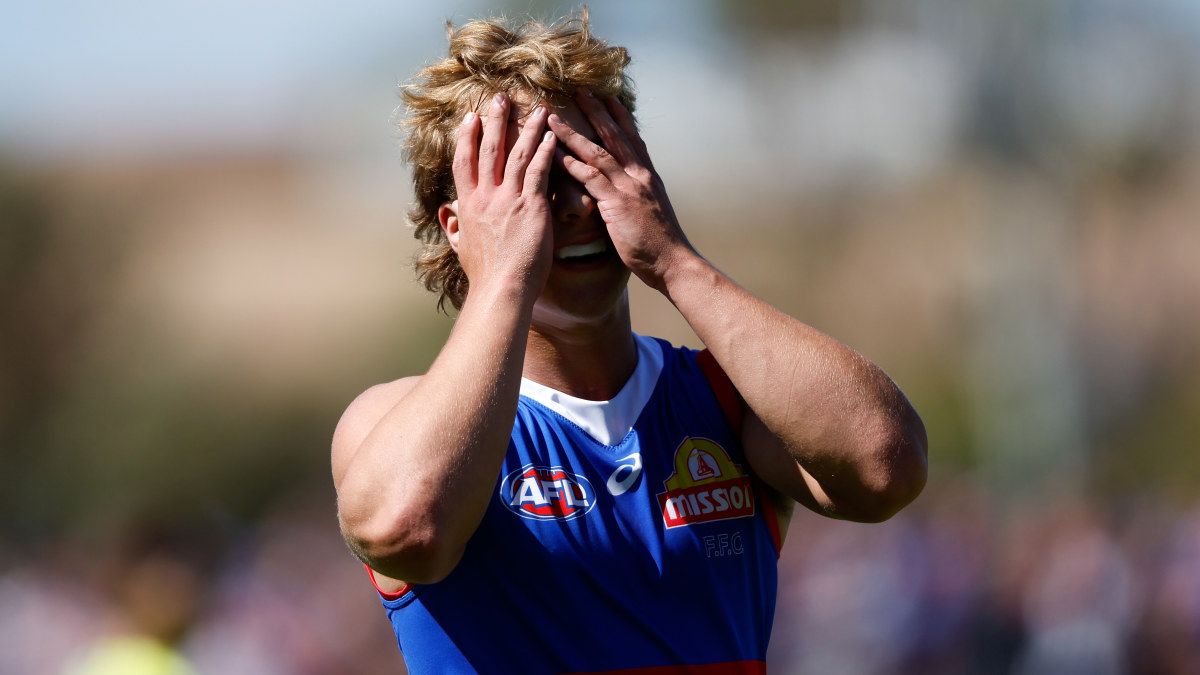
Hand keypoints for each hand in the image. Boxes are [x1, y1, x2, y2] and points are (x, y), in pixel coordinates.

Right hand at [450, 92, 558, 302]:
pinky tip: (553, 135)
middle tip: (500, 97)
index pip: (464, 162)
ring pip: (516, 154)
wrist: (501, 288)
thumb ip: (456, 229)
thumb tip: (448, 219)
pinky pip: (538, 171)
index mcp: (468, 206)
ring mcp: (507, 200)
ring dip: (527, 129)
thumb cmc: (485, 276)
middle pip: (488, 149)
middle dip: (494, 121)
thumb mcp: (462, 248)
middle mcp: (485, 197)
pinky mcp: (531, 206)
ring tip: (537, 108)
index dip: (466, 137)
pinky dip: (545, 151)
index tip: (470, 117)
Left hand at [548, 91, 694, 292]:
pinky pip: (590, 178)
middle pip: (615, 136)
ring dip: (573, 134)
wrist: (672, 262)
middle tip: (580, 91)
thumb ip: (639, 196)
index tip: (609, 98)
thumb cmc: (661, 244)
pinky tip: (554, 154)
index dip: (621, 117)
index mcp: (649, 177)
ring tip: (554, 119)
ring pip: (597, 152)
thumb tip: (628, 192)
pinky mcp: (617, 204)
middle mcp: (640, 176)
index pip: (633, 139)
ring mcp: (629, 188)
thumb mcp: (652, 212)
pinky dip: (571, 164)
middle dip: (596, 112)